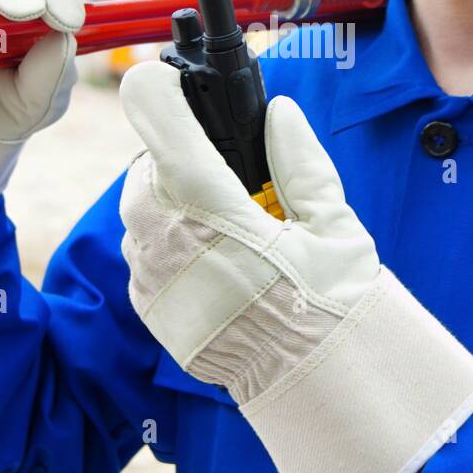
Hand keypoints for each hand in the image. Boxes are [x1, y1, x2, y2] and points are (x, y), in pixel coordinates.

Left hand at [118, 58, 472, 472]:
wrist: (315, 388)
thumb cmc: (331, 305)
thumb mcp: (333, 225)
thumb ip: (300, 161)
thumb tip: (278, 113)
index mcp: (211, 207)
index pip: (159, 120)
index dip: (160, 91)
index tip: (172, 84)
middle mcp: (167, 237)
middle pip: (147, 164)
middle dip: (179, 157)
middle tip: (228, 173)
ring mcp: (151, 275)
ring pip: (139, 207)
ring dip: (170, 198)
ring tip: (224, 219)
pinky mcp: (147, 305)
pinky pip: (142, 249)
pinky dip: (167, 239)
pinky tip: (214, 257)